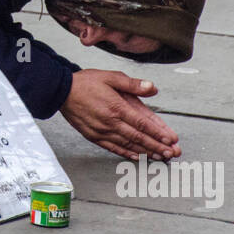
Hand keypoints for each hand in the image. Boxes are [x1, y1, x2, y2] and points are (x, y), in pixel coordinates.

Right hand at [59, 69, 180, 160]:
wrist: (61, 91)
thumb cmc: (86, 83)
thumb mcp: (111, 77)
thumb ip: (132, 84)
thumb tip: (151, 88)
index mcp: (116, 106)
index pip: (142, 123)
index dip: (158, 133)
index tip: (171, 139)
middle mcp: (110, 122)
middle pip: (138, 137)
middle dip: (157, 146)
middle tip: (172, 153)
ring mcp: (102, 131)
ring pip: (128, 145)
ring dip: (146, 152)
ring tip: (160, 157)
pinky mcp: (94, 136)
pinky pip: (113, 148)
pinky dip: (127, 154)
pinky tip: (138, 156)